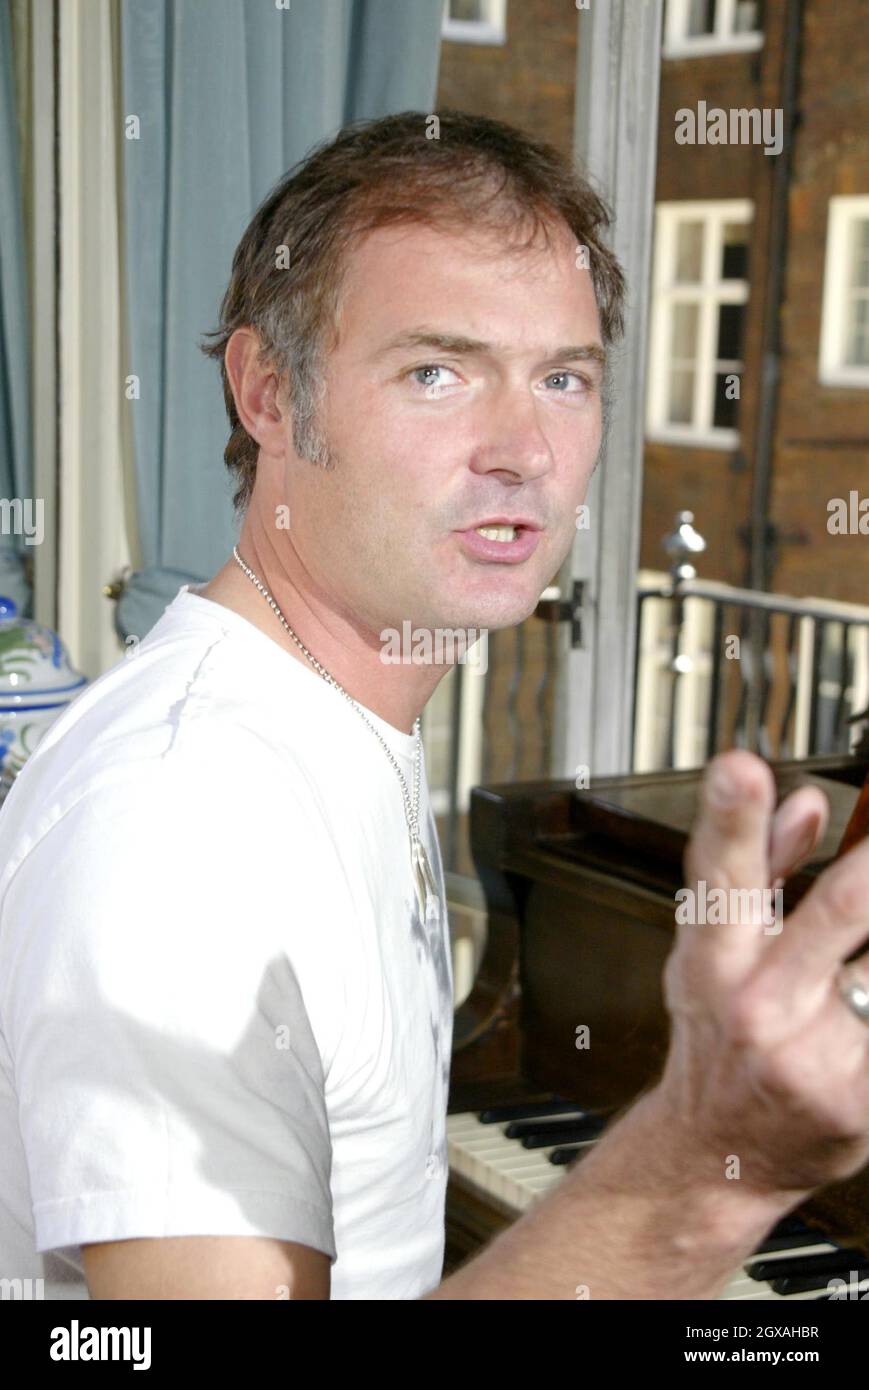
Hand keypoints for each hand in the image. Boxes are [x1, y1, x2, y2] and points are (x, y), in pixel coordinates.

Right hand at [658, 748, 868, 1198]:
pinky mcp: (857, 1098)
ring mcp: (812, 1054)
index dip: (732, 817)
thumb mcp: (712, 950)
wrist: (717, 1153)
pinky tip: (868, 992)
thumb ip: (761, 868)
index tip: (741, 769)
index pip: (722, 871)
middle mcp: (758, 1002)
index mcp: (716, 956)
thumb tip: (806, 803)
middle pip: (838, 911)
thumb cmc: (717, 1039)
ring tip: (857, 965)